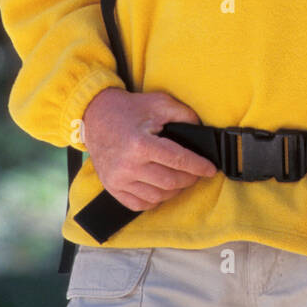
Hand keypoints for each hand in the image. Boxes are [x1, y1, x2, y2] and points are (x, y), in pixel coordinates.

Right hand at [81, 89, 216, 211]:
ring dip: (175, 190)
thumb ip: (184, 115)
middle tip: (197, 172)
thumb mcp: (159, 102)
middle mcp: (128, 165)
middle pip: (171, 182)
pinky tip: (162, 188)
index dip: (199, 166)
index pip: (178, 160)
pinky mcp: (112, 187)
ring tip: (181, 179)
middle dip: (190, 178)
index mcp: (140, 144)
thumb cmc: (129, 109)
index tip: (211, 169)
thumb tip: (202, 132)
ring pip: (158, 196)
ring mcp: (118, 179)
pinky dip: (156, 200)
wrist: (95, 115)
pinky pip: (140, 204)